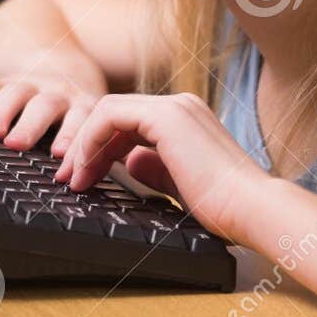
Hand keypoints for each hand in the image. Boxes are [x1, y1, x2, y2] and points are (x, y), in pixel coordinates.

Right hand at [0, 65, 106, 155]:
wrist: (63, 62)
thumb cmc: (80, 109)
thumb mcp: (96, 120)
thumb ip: (101, 145)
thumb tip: (114, 179)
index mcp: (83, 104)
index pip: (80, 118)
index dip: (70, 135)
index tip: (60, 155)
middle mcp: (56, 92)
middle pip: (45, 105)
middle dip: (30, 125)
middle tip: (16, 145)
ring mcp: (29, 83)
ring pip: (15, 93)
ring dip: (1, 112)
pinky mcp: (4, 79)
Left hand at [54, 92, 271, 241]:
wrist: (252, 210)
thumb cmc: (224, 207)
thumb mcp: (179, 185)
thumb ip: (154, 169)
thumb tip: (129, 163)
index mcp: (185, 120)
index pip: (126, 123)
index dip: (98, 150)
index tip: (81, 179)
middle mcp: (179, 106)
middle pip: (112, 114)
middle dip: (83, 146)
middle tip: (64, 178)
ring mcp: (173, 107)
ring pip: (107, 111)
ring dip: (83, 145)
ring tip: (72, 179)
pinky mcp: (166, 116)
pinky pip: (110, 115)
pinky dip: (91, 140)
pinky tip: (85, 169)